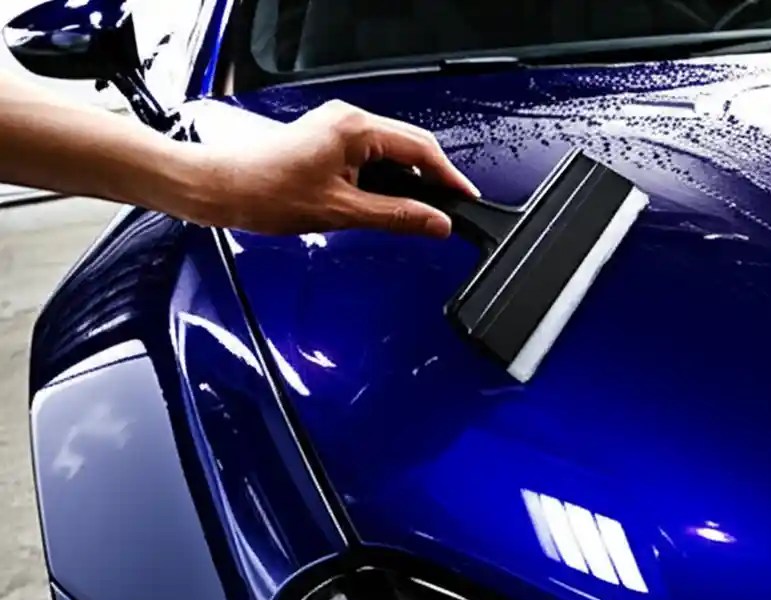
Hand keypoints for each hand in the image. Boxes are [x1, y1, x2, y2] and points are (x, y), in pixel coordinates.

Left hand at [189, 100, 479, 236]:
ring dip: (407, 180)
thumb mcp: (341, 212)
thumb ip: (397, 217)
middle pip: (410, 146)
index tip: (466, 199)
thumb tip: (435, 223)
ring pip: (391, 152)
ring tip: (419, 211)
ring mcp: (337, 127)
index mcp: (355, 128)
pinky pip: (371, 154)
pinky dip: (386, 177)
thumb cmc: (264, 192)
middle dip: (431, 179)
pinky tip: (387, 201)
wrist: (218, 188)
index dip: (449, 178)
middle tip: (447, 211)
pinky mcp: (327, 139)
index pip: (422, 149)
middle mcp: (348, 119)